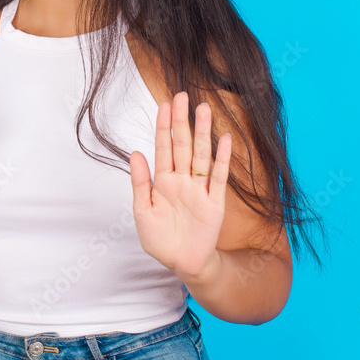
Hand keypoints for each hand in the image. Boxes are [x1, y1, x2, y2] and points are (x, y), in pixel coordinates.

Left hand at [129, 91, 231, 280]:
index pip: (163, 148)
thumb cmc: (160, 239)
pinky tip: (224, 139)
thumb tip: (135, 153)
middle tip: (182, 96)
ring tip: (204, 110)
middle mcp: (181, 181)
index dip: (163, 127)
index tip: (164, 104)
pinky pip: (218, 177)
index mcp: (162, 182)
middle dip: (181, 121)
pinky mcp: (214, 202)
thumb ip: (140, 182)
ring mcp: (199, 189)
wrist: (182, 263)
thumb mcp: (142, 211)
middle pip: (182, 145)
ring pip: (201, 155)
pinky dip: (221, 158)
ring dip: (203, 133)